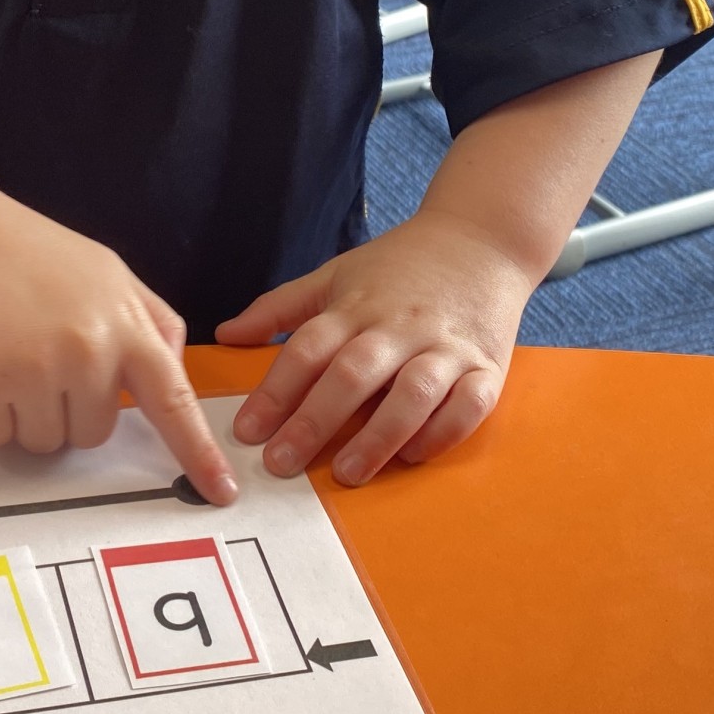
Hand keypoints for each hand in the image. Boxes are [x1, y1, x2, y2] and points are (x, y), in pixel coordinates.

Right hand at [0, 209, 237, 504]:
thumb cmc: (39, 259)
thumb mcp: (113, 276)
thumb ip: (153, 323)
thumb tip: (174, 369)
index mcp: (127, 327)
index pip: (174, 400)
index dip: (198, 451)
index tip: (221, 491)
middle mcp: (89, 350)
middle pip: (93, 435)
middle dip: (68, 408)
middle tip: (44, 356)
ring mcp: (37, 367)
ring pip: (44, 442)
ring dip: (27, 413)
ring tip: (14, 355)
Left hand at [217, 212, 531, 485]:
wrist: (482, 239)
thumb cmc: (400, 265)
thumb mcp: (335, 275)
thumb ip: (280, 308)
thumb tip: (225, 334)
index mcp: (356, 306)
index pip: (308, 348)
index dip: (274, 391)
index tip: (247, 431)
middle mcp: (399, 327)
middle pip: (353, 374)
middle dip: (314, 421)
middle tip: (282, 463)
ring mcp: (447, 347)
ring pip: (413, 393)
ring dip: (378, 437)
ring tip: (346, 474)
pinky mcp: (488, 366)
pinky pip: (469, 405)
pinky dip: (442, 432)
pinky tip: (413, 456)